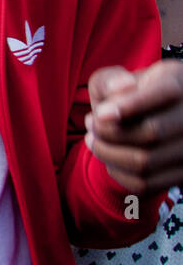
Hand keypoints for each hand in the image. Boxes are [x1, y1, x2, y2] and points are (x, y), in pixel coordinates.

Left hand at [85, 60, 182, 194]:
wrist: (150, 120)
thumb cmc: (128, 97)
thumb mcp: (115, 80)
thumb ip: (110, 80)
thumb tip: (122, 88)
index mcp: (178, 84)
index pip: (166, 92)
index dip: (130, 105)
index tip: (100, 113)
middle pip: (152, 132)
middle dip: (108, 131)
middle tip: (90, 124)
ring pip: (146, 162)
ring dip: (107, 153)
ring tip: (93, 139)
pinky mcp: (179, 176)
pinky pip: (144, 184)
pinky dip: (117, 173)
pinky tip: (109, 157)